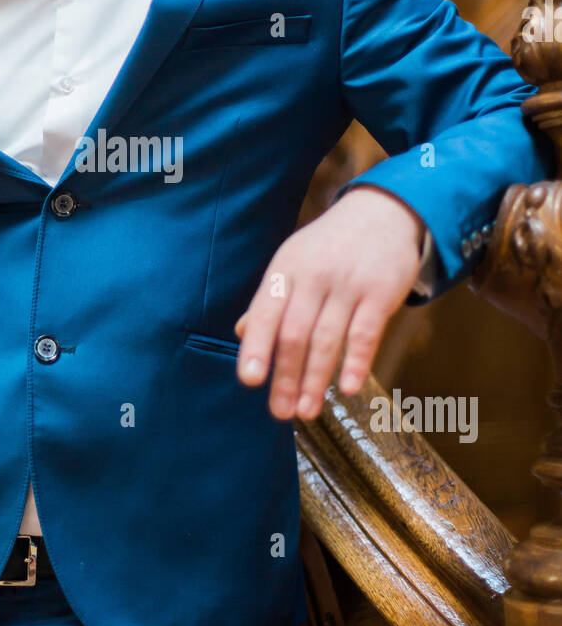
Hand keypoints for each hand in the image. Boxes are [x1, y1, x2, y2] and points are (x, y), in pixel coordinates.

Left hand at [234, 185, 424, 419]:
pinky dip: (356, 362)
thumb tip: (243, 333)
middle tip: (281, 412)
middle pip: (295, 333)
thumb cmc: (328, 247)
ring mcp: (347, 284)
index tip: (250, 380)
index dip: (256, 348)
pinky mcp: (380, 292)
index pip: (265, 313)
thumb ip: (270, 299)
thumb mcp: (293, 263)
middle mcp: (313, 276)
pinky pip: (366, 332)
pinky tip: (349, 388)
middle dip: (286, 376)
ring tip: (307, 411)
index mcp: (285, 270)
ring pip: (327, 338)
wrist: (382, 213)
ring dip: (316, 379)